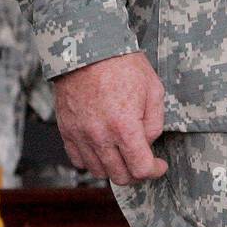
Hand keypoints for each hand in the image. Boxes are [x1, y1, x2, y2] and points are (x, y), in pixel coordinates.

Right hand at [52, 52, 167, 185]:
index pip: (140, 168)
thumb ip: (155, 121)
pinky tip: (103, 148)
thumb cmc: (123, 65)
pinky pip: (79, 160)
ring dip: (115, 168)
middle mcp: (100, 137)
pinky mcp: (67, 132)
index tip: (160, 165)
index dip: (154, 170)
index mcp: (124, 126)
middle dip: (136, 173)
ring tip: (124, 153)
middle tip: (144, 161)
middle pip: (119, 176)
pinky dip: (93, 161)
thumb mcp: (153, 88)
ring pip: (99, 171)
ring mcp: (81, 136)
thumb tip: (149, 142)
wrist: (88, 50)